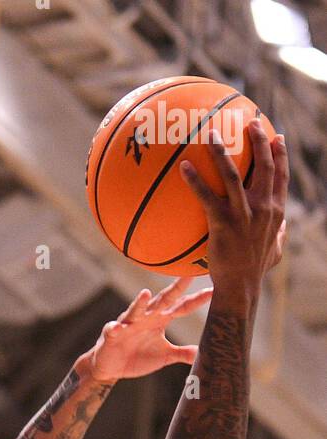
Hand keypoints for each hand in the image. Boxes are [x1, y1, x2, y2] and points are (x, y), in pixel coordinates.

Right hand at [86, 278, 213, 382]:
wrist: (111, 366)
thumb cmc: (139, 356)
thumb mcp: (165, 356)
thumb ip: (183, 353)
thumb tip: (204, 354)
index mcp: (161, 319)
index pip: (182, 306)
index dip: (197, 300)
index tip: (213, 290)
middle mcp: (146, 316)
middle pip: (163, 300)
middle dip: (175, 288)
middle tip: (188, 275)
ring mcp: (128, 324)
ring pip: (135, 310)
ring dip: (140, 302)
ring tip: (145, 293)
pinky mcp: (112, 334)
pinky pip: (113, 329)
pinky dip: (114, 327)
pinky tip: (117, 327)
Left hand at [180, 121, 288, 299]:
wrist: (241, 287)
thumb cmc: (255, 271)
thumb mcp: (275, 252)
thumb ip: (280, 236)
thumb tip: (284, 228)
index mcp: (276, 212)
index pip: (281, 176)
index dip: (281, 154)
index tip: (278, 137)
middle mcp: (263, 208)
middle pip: (264, 165)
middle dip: (259, 140)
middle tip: (251, 122)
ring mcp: (244, 214)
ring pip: (233, 174)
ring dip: (222, 150)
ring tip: (212, 133)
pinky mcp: (223, 223)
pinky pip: (206, 195)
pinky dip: (195, 179)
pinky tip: (182, 167)